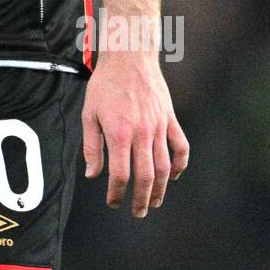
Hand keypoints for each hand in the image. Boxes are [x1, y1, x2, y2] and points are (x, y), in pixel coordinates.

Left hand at [82, 55, 189, 216]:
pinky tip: (173, 176)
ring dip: (160, 189)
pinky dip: (180, 164)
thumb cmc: (105, 84)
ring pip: (164, 167)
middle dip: (142, 199)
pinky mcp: (170, 118)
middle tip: (138, 212)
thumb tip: (92, 175)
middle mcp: (142, 133)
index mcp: (119, 133)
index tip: (113, 202)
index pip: (121, 174)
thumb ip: (91, 147)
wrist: (129, 56)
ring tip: (154, 202)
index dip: (117, 193)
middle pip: (146, 177)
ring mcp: (159, 126)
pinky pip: (181, 147)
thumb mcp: (89, 114)